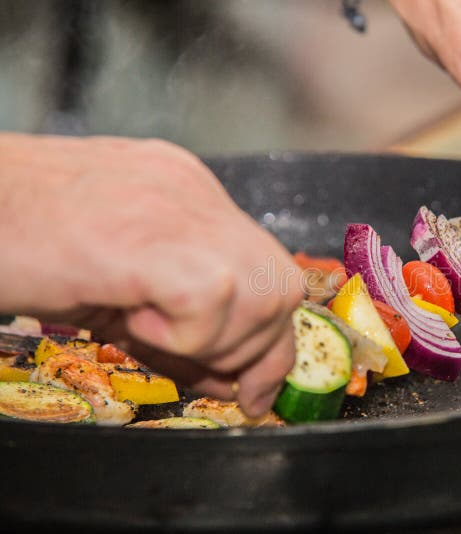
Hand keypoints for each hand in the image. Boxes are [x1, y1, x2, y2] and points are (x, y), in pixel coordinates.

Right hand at [0, 134, 303, 415]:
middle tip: (199, 364)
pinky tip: (129, 318)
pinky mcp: (145, 234)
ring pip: (262, 296)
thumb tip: (231, 379)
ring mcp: (175, 205)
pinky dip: (182, 333)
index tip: (254, 385)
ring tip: (142, 326)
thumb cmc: (16, 242)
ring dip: (213, 341)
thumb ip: (180, 331)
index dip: (271, 339)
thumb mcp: (115, 289)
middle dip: (254, 349)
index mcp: (190, 196)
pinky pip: (212, 298)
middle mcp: (194, 192)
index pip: (271, 273)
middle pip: (283, 287)